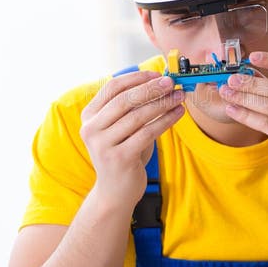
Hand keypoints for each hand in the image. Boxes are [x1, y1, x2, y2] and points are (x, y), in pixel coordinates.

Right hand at [80, 70, 184, 207]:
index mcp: (89, 116)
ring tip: (179, 96)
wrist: (115, 192)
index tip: (156, 74)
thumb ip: (131, 107)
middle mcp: (91, 129)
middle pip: (124, 100)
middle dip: (151, 89)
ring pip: (138, 116)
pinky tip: (178, 114)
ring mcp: (103, 145)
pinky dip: (165, 121)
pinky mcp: (119, 158)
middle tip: (171, 82)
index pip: (112, 88)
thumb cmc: (122, 153)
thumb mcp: (121, 128)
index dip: (135, 78)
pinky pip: (147, 133)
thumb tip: (160, 82)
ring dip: (162, 104)